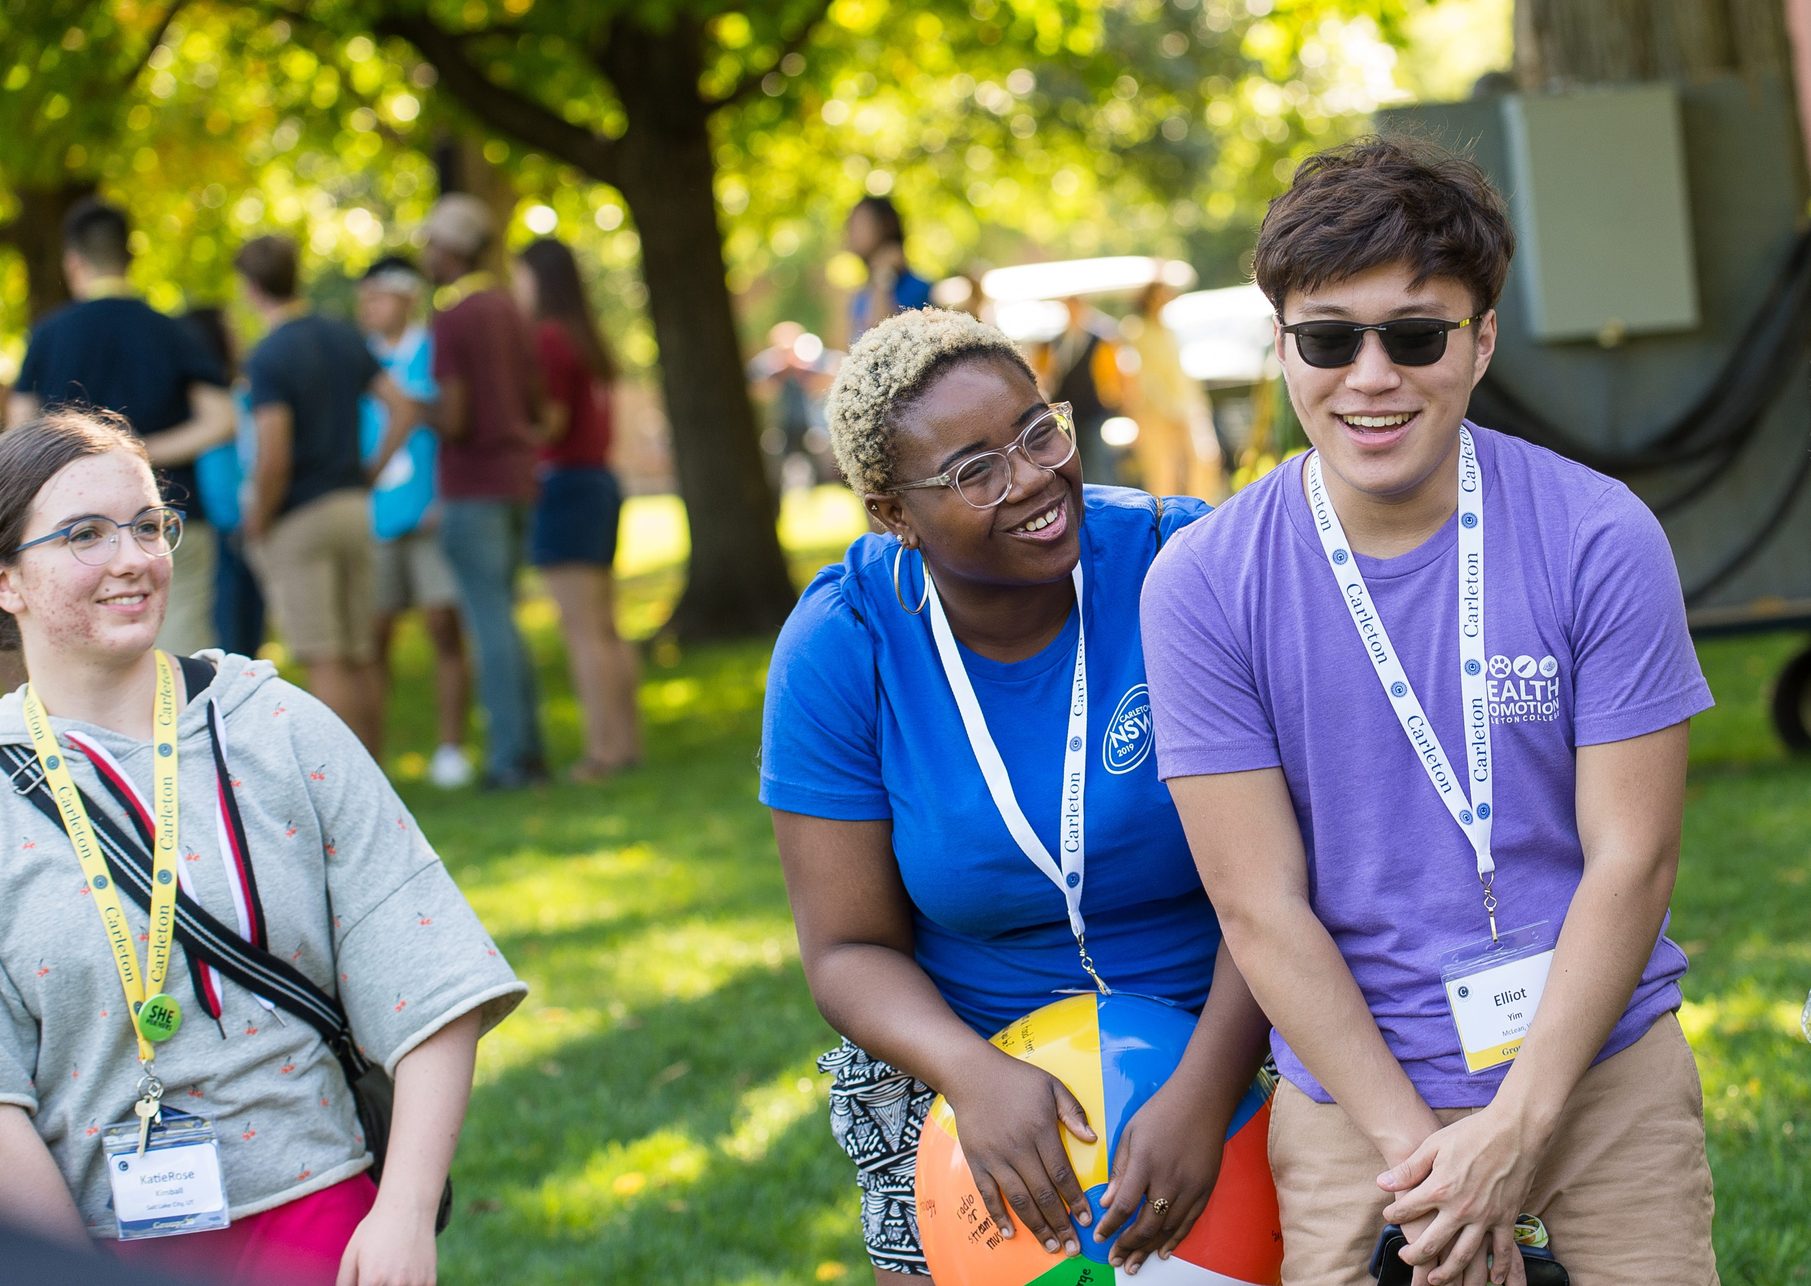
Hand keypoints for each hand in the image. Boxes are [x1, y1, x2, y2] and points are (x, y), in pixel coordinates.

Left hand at [335, 1197, 437, 1285]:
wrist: (408, 1209)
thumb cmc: (375, 1231)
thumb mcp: (351, 1255)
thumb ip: (344, 1283)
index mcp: (372, 1280)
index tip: (366, 1282)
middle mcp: (394, 1284)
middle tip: (378, 1278)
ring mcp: (414, 1283)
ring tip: (391, 1273)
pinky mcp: (429, 1281)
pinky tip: (404, 1275)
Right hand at [945, 1052, 1097, 1258]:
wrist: (971, 1073)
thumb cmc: (1015, 1078)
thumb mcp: (1051, 1085)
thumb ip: (1073, 1111)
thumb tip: (1092, 1139)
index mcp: (1040, 1130)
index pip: (1062, 1173)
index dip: (1075, 1199)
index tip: (1086, 1218)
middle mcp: (1018, 1148)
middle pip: (1043, 1193)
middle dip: (1060, 1223)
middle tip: (1072, 1246)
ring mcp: (995, 1157)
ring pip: (1019, 1200)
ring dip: (1036, 1227)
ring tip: (1050, 1246)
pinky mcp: (977, 1161)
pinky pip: (988, 1194)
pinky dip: (998, 1216)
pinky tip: (1009, 1233)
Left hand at [1093, 1076, 1226, 1273]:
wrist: (1202, 1099)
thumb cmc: (1160, 1111)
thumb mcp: (1130, 1133)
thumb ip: (1119, 1169)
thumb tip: (1108, 1202)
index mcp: (1145, 1162)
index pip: (1126, 1205)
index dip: (1111, 1226)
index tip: (1100, 1238)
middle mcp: (1169, 1178)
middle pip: (1148, 1224)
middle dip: (1128, 1246)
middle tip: (1115, 1260)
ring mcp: (1191, 1186)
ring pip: (1168, 1228)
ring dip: (1149, 1249)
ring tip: (1133, 1265)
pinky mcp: (1206, 1189)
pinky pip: (1189, 1222)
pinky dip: (1175, 1240)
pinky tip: (1162, 1252)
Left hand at [1379, 1107, 1541, 1285]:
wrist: (1514, 1130)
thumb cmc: (1472, 1133)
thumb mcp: (1434, 1145)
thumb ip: (1409, 1169)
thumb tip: (1382, 1183)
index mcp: (1439, 1189)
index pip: (1408, 1210)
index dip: (1394, 1215)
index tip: (1389, 1217)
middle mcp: (1460, 1209)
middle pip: (1432, 1243)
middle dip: (1415, 1255)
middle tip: (1405, 1258)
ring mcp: (1485, 1217)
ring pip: (1463, 1255)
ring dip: (1448, 1272)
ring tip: (1435, 1280)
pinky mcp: (1506, 1219)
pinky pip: (1501, 1251)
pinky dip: (1497, 1269)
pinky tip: (1492, 1281)